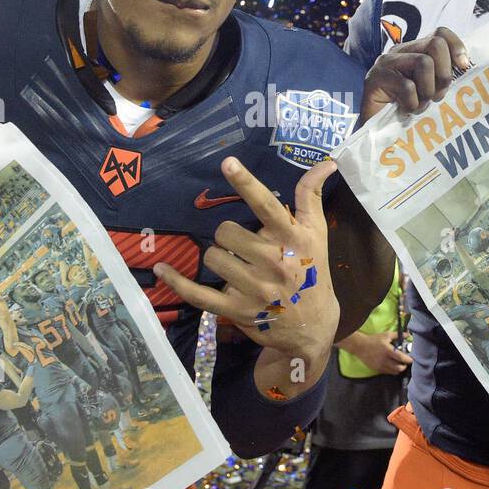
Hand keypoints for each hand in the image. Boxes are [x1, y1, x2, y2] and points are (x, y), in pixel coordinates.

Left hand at [154, 157, 339, 362]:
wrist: (313, 326)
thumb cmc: (313, 270)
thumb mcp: (317, 233)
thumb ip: (312, 196)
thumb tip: (326, 163)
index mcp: (292, 238)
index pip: (266, 206)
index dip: (246, 183)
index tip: (228, 163)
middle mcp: (273, 261)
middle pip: (226, 231)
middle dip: (229, 236)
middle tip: (243, 246)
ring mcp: (254, 288)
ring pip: (212, 257)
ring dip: (218, 257)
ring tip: (236, 264)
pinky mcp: (237, 311)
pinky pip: (198, 293)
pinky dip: (177, 281)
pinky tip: (162, 269)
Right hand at [341, 330, 411, 375]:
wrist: (360, 346)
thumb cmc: (374, 339)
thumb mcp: (386, 335)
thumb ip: (398, 335)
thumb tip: (408, 335)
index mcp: (388, 350)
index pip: (401, 358)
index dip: (408, 360)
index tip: (411, 359)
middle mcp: (385, 360)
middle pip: (398, 368)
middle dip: (404, 366)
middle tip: (405, 363)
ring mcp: (380, 366)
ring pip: (393, 372)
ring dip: (398, 369)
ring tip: (399, 365)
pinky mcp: (377, 369)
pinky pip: (387, 372)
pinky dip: (392, 370)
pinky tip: (392, 366)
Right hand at [360, 27, 470, 119]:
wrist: (378, 133)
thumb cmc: (409, 111)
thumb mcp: (432, 89)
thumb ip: (443, 74)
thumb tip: (465, 64)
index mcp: (414, 50)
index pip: (440, 33)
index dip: (456, 47)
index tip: (464, 67)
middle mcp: (400, 51)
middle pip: (435, 44)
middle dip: (443, 74)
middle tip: (436, 96)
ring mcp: (385, 63)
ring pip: (424, 63)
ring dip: (427, 92)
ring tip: (419, 105)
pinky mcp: (375, 78)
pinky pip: (407, 86)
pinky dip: (412, 104)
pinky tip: (405, 111)